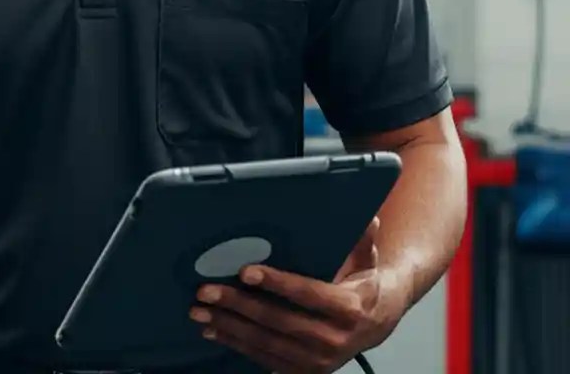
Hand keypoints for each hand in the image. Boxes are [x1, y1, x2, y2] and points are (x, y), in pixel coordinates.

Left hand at [188, 217, 408, 373]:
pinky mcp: (303, 371)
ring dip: (229, 326)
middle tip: (207, 291)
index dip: (276, 283)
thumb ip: (362, 240)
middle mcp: (334, 339)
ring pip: (266, 343)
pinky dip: (236, 344)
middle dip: (239, 305)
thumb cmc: (362, 286)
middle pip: (278, 321)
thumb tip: (367, 216)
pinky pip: (264, 358)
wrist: (375, 325)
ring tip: (199, 311)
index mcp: (349, 308)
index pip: (308, 294)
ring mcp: (317, 360)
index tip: (246, 272)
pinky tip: (213, 330)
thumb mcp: (367, 261)